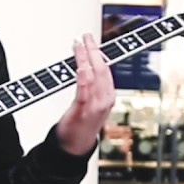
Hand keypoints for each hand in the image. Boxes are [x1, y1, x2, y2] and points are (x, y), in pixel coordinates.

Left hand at [55, 34, 115, 154]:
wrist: (75, 146)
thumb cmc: (81, 123)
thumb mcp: (91, 102)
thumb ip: (90, 86)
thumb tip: (83, 65)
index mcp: (108, 95)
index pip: (105, 69)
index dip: (99, 52)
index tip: (91, 40)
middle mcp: (104, 99)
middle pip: (101, 69)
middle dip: (94, 50)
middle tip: (85, 37)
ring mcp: (95, 105)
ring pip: (93, 76)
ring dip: (85, 58)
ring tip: (78, 46)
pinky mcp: (82, 111)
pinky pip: (84, 91)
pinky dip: (83, 78)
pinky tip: (79, 67)